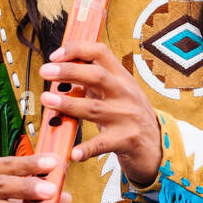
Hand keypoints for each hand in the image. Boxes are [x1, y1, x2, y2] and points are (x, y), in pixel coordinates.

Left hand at [39, 39, 161, 187]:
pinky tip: (73, 153)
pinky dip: (87, 149)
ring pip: (94, 108)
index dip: (76, 50)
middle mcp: (125, 94)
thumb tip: (61, 68)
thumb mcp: (118, 91)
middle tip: (45, 72)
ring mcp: (126, 117)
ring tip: (47, 100)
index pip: (100, 53)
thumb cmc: (129, 115)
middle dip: (68, 71)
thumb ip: (95, 80)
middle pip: (96, 76)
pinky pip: (102, 144)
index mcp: (122, 77)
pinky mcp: (126, 140)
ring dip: (68, 104)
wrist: (157, 144)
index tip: (55, 56)